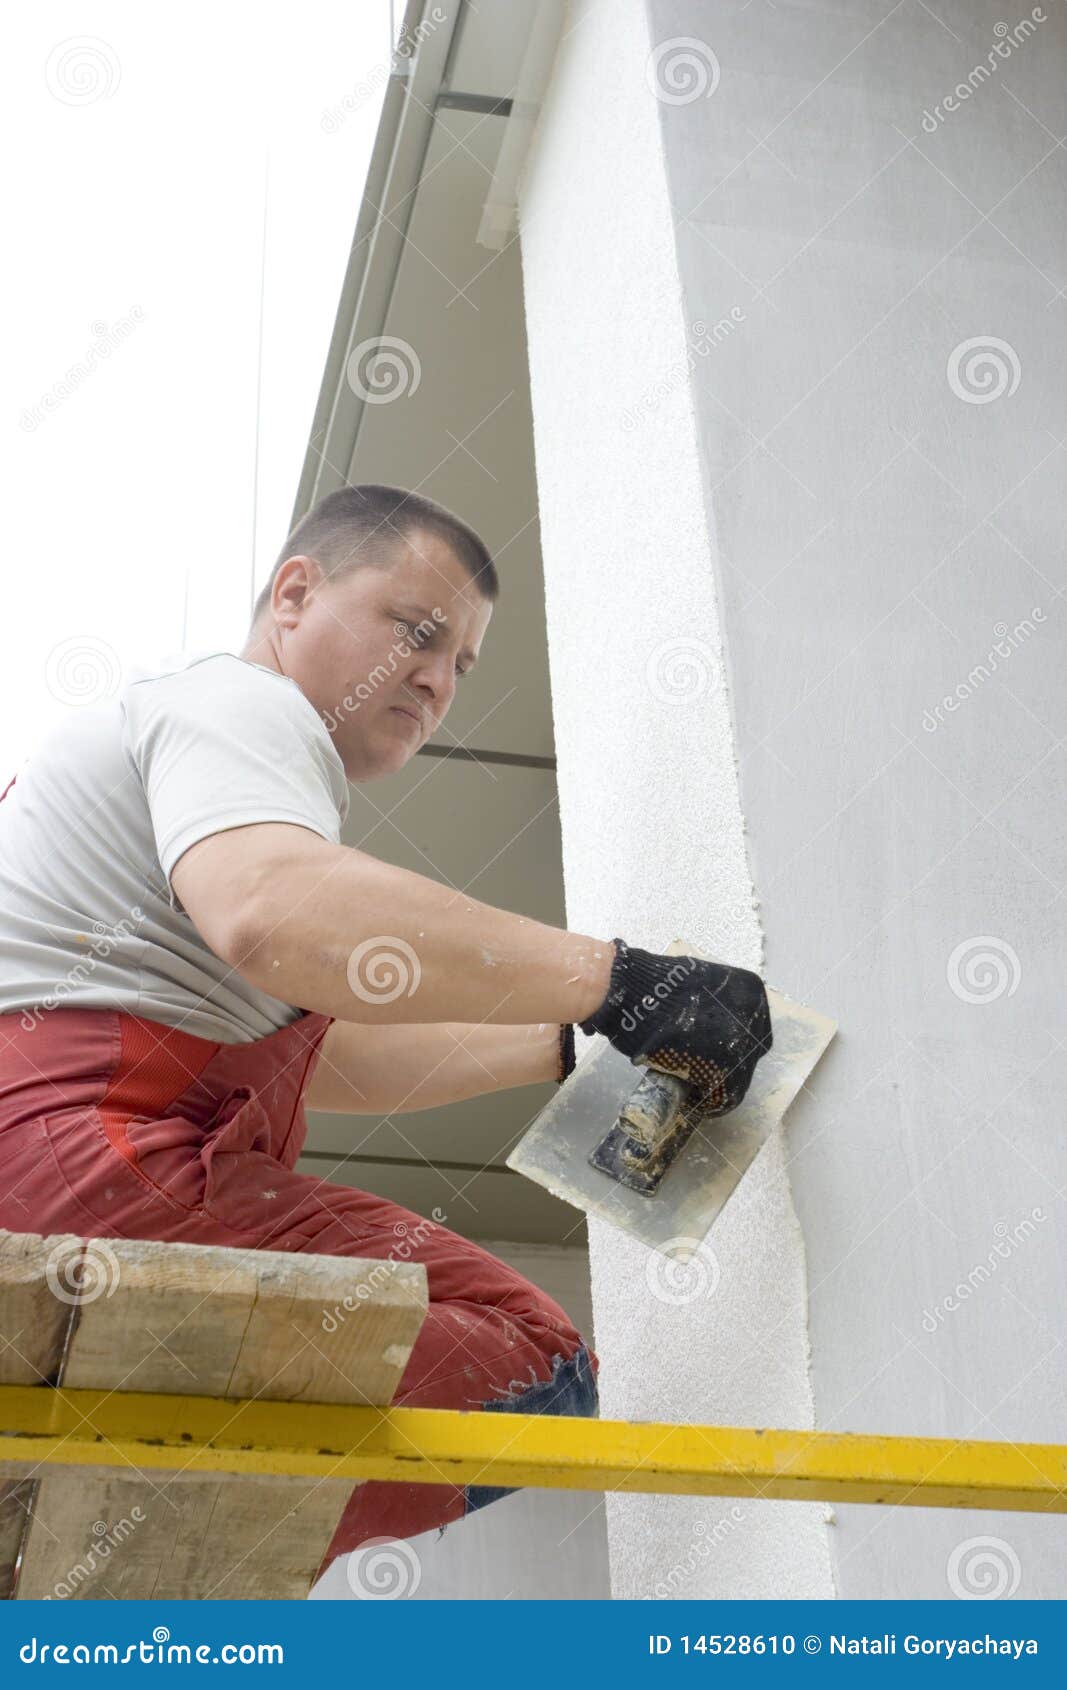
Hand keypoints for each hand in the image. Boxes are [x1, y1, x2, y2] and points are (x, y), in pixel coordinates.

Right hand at [579, 937, 772, 1114]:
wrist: (635, 994)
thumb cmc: (657, 987)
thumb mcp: (698, 986)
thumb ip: (714, 1006)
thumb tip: (711, 1030)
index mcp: (752, 990)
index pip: (754, 1030)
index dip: (733, 1047)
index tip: (713, 1055)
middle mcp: (755, 1014)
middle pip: (750, 1054)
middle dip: (728, 1066)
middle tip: (702, 1072)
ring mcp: (744, 1042)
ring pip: (740, 1077)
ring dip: (717, 1085)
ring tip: (693, 1088)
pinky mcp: (727, 1068)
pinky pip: (726, 1096)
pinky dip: (710, 1101)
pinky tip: (692, 1099)